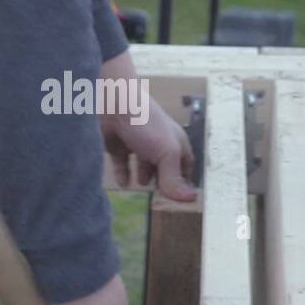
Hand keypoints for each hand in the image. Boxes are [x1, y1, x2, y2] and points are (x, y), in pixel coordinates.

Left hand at [99, 52, 196, 202]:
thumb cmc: (147, 125)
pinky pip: (123, 163)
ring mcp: (139, 143)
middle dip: (163, 181)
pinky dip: (124, 173)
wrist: (114, 104)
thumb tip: (190, 200)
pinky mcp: (119, 145)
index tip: (179, 200)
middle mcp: (159, 143)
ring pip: (144, 165)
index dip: (184, 181)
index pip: (185, 166)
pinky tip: (125, 183)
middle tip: (160, 198)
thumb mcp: (166, 153)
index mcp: (175, 143)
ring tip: (143, 186)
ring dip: (145, 176)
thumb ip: (174, 178)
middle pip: (164, 167)